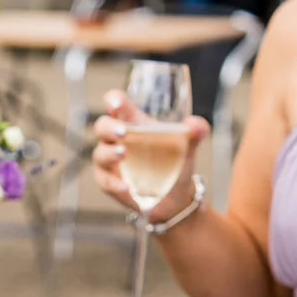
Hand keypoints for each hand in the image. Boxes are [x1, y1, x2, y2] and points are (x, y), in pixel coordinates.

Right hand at [92, 89, 208, 222]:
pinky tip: (126, 187)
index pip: (117, 104)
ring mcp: (109, 160)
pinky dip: (115, 184)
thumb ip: (196, 131)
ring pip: (100, 153)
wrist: (175, 196)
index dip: (113, 100)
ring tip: (123, 155)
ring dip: (110, 154)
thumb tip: (194, 125)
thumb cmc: (176, 163)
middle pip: (102, 126)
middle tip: (123, 132)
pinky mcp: (108, 182)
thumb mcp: (188, 146)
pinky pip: (105, 181)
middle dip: (110, 127)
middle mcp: (116, 139)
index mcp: (133, 122)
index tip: (117, 104)